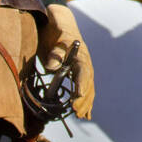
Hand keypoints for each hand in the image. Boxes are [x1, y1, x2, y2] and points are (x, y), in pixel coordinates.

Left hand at [38, 3, 94, 118]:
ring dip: (86, 103)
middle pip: (87, 84)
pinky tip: (87, 114)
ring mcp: (84, 69)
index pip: (83, 72)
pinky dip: (86, 102)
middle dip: (83, 99)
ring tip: (81, 116)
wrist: (60, 24)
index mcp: (80, 55)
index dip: (81, 85)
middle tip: (76, 112)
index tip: (78, 97)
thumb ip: (54, 53)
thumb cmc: (56, 32)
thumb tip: (52, 67)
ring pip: (88, 89)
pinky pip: (86, 89)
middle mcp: (85, 64)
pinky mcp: (79, 74)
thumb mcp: (53, 40)